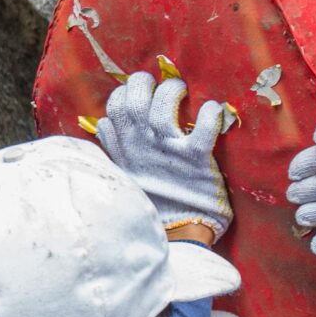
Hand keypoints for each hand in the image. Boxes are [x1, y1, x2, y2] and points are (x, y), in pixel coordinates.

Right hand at [97, 71, 236, 237]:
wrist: (177, 234)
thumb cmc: (152, 202)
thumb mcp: (123, 175)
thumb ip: (114, 149)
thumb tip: (103, 124)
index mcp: (124, 148)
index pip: (116, 105)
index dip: (126, 91)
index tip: (138, 93)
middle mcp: (142, 145)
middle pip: (134, 98)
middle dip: (144, 82)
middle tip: (157, 84)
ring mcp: (168, 151)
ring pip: (162, 105)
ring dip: (172, 91)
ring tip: (181, 90)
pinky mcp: (196, 159)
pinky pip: (203, 127)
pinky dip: (209, 114)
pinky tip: (212, 110)